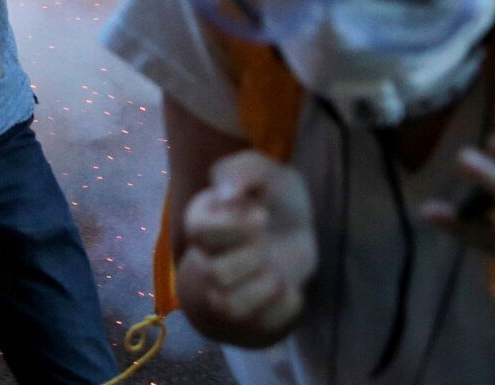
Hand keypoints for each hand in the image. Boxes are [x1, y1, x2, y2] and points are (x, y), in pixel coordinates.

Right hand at [177, 151, 316, 341]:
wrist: (294, 228)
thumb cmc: (274, 195)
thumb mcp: (265, 170)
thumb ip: (242, 170)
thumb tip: (226, 194)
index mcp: (202, 219)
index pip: (200, 232)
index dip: (234, 228)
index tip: (263, 216)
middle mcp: (206, 257)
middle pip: (214, 274)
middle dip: (251, 259)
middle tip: (267, 243)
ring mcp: (226, 288)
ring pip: (228, 306)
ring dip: (262, 289)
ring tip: (277, 271)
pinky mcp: (250, 312)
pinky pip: (259, 325)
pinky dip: (283, 307)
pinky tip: (292, 287)